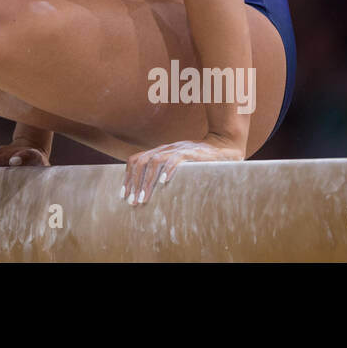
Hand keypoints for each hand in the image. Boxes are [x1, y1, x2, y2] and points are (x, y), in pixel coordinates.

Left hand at [121, 133, 244, 206]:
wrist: (222, 145)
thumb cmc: (199, 159)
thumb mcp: (178, 164)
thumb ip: (165, 172)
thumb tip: (150, 191)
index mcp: (159, 152)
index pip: (136, 160)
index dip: (128, 177)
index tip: (124, 195)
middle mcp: (165, 149)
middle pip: (141, 162)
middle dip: (134, 183)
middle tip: (132, 202)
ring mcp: (177, 149)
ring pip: (154, 162)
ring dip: (147, 182)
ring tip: (144, 199)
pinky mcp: (191, 152)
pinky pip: (176, 159)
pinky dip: (168, 170)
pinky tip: (163, 183)